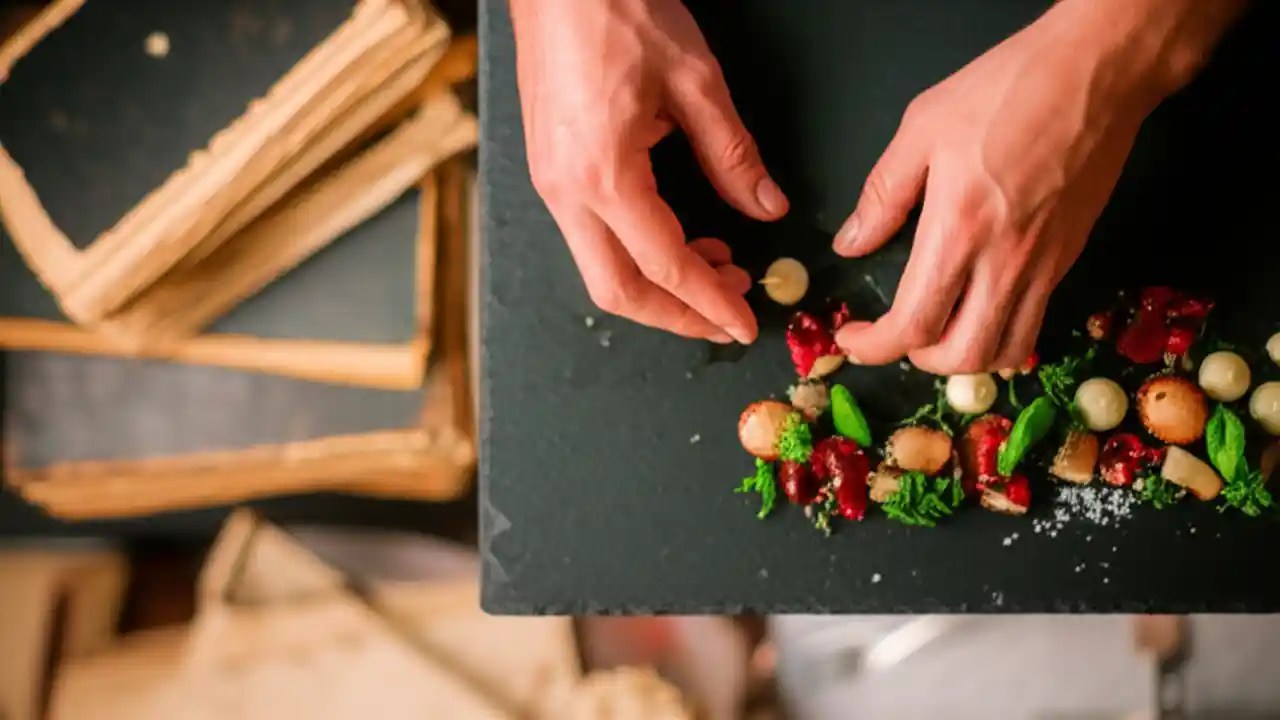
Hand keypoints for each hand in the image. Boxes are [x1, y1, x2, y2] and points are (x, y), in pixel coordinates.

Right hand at [511, 0, 788, 343]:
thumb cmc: (617, 10)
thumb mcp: (695, 81)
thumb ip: (732, 155)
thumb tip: (765, 207)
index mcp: (603, 175)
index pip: (665, 266)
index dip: (709, 303)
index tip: (744, 322)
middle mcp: (565, 192)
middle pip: (617, 291)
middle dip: (676, 316)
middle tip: (728, 315)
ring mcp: (549, 184)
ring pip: (599, 270)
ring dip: (657, 285)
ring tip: (718, 268)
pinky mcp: (548, 170)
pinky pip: (589, 237)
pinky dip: (635, 254)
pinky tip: (677, 236)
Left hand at [832, 0, 1243, 374]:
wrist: (1097, 73)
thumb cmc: (1007, 89)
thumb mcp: (922, 128)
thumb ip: (882, 195)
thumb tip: (852, 244)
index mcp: (959, 229)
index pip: (914, 323)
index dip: (875, 347)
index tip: (853, 339)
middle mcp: (1004, 261)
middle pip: (962, 356)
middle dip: (918, 360)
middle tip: (895, 335)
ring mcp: (1043, 265)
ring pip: (1006, 351)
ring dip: (965, 358)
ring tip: (938, 331)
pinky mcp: (1068, 259)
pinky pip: (1036, 324)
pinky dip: (1003, 337)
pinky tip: (980, 312)